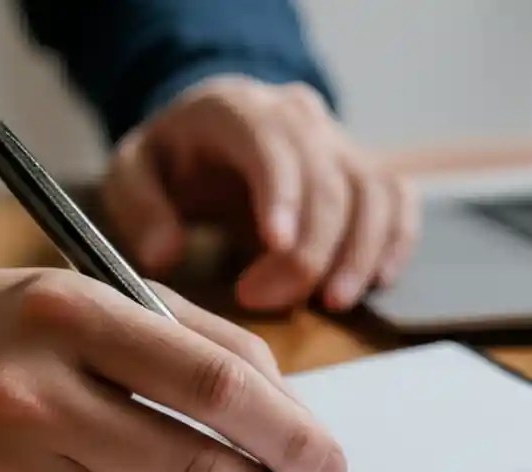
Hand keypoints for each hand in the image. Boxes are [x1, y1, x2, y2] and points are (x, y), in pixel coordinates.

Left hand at [102, 76, 419, 312]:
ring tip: (330, 303)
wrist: (213, 131)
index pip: (275, 145)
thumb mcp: (132, 173)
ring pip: (374, 193)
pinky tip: (376, 283)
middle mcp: (299, 118)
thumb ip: (140, 208)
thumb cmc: (174, 159)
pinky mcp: (364, 170)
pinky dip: (396, 242)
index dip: (283, 196)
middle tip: (267, 299)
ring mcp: (339, 143)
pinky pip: (399, 201)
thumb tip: (164, 255)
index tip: (276, 248)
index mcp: (239, 109)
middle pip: (328, 181)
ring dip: (359, 254)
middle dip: (308, 249)